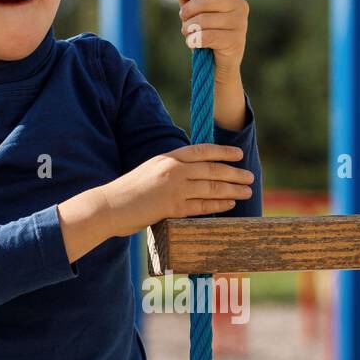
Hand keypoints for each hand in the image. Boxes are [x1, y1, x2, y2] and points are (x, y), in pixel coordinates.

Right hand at [98, 142, 254, 237]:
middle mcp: (173, 170)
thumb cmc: (128, 191)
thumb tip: (190, 172)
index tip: (238, 155)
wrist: (109, 206)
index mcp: (168, 157)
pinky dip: (218, 204)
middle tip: (250, 177)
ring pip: (211, 187)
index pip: (202, 151)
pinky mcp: (172, 208)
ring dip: (232, 189)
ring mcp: (173, 188)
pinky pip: (202, 205)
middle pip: (212, 169)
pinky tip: (230, 205)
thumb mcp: (150, 170)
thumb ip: (170, 169)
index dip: (223, 152)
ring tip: (247, 191)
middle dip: (234, 173)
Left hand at [177, 0, 248, 80]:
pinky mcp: (236, 41)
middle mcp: (240, 5)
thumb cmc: (205, 31)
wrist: (217, 64)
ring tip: (187, 32)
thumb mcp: (193, 11)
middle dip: (189, 9)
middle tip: (183, 18)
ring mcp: (240, 23)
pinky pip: (208, 36)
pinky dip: (194, 40)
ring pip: (205, 19)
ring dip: (188, 27)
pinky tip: (193, 43)